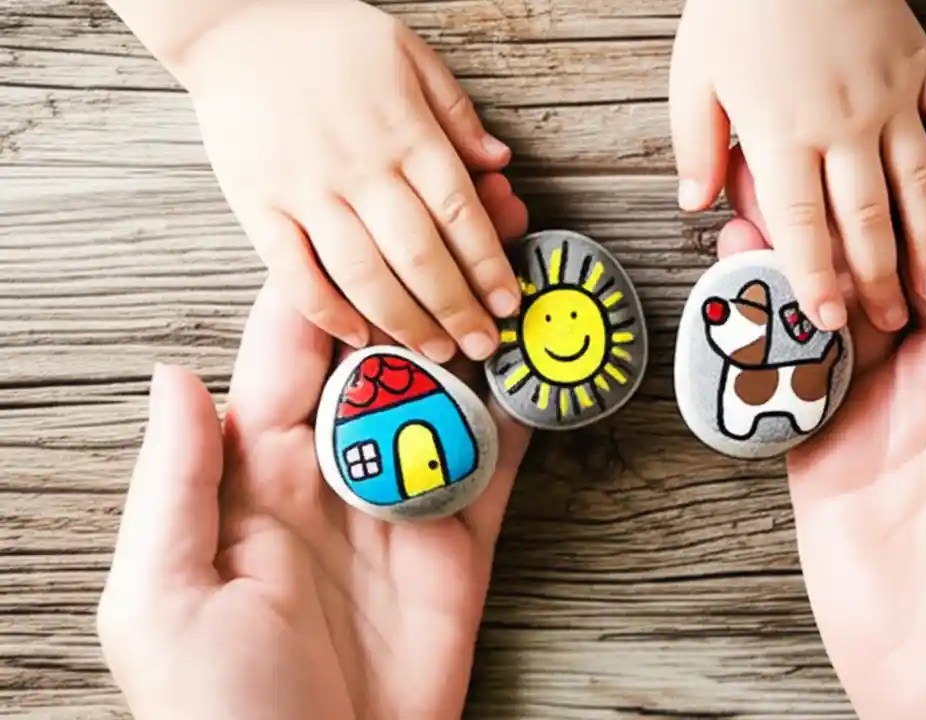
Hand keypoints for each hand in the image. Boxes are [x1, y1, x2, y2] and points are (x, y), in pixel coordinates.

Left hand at [96, 178, 530, 719]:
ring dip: (480, 336)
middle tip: (469, 224)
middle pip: (381, 355)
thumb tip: (177, 374)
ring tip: (521, 273)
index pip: (292, 350)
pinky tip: (547, 366)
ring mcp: (403, 504)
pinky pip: (496, 467)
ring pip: (446, 397)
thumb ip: (176, 484)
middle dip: (420, 286)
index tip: (370, 218)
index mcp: (254, 473)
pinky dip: (526, 417)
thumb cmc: (216, 711)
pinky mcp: (460, 546)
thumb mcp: (161, 599)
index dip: (332, 282)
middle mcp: (333, 473)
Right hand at [171, 0, 525, 362]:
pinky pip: (294, 274)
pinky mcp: (258, 207)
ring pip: (364, 276)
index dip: (489, 266)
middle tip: (484, 346)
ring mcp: (306, 191)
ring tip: (436, 353)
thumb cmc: (326, 38)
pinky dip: (328, 312)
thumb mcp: (408, 54)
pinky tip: (359, 335)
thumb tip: (498, 164)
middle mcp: (360, 168)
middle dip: (458, 310)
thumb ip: (456, 114)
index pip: (460, 214)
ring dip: (405, 322)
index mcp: (405, 133)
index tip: (510, 303)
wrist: (232, 20)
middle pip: (420, 257)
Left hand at [670, 0, 925, 335]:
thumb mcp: (694, 75)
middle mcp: (842, 125)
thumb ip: (695, 145)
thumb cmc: (737, 4)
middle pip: (864, 219)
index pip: (800, 226)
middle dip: (875, 280)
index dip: (813, 280)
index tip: (825, 323)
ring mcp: (890, 96)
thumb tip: (693, 205)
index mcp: (782, 134)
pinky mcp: (922, 65)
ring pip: (917, 183)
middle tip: (885, 327)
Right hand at [717, 61, 925, 718]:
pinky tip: (734, 279)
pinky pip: (789, 368)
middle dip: (877, 177)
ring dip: (808, 239)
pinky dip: (761, 321)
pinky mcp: (829, 450)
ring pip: (842, 293)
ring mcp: (891, 406)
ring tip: (764, 185)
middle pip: (914, 243)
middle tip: (832, 118)